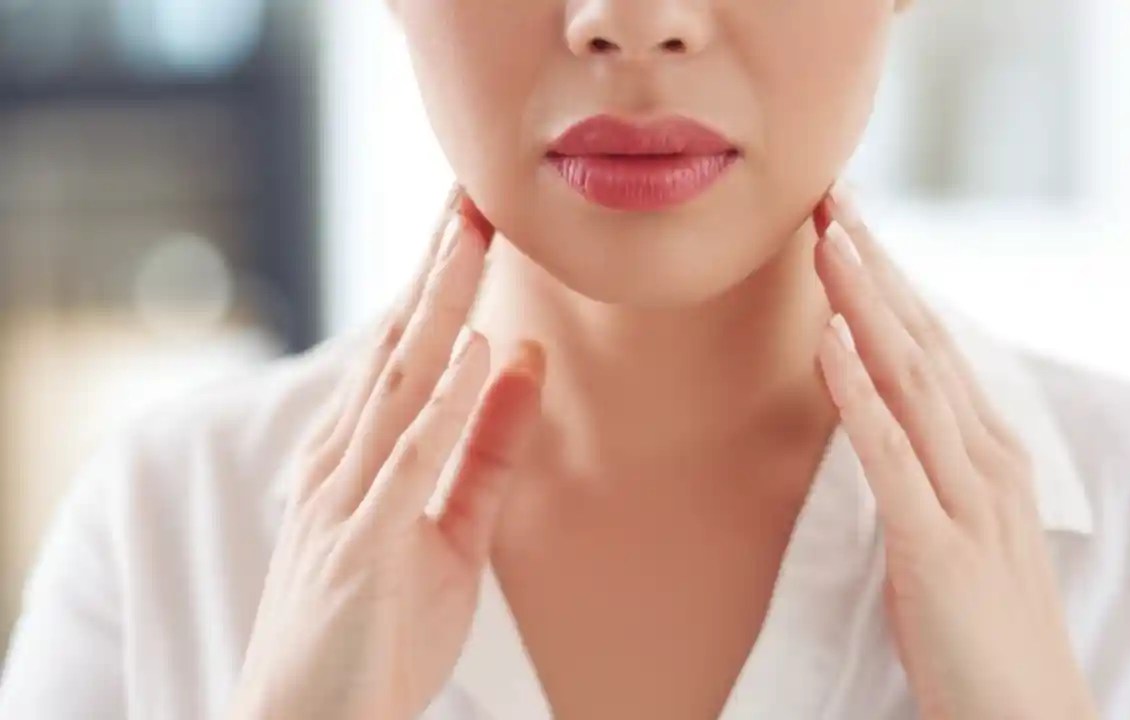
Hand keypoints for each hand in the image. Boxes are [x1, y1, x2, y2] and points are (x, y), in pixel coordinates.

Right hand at [231, 186, 545, 719]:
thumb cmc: (373, 633)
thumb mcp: (450, 530)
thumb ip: (487, 446)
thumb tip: (521, 360)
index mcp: (359, 456)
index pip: (403, 350)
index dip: (438, 282)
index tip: (472, 220)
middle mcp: (344, 463)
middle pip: (396, 346)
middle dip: (435, 268)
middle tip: (470, 192)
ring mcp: (347, 499)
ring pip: (397, 382)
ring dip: (436, 305)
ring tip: (469, 234)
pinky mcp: (364, 545)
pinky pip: (409, 460)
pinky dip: (441, 401)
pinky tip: (471, 350)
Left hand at [812, 190, 1096, 719]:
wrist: (1028, 715)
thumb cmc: (981, 625)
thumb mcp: (954, 522)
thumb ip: (925, 464)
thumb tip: (876, 409)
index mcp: (986, 450)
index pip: (932, 345)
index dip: (890, 280)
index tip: (850, 222)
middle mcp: (984, 457)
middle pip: (922, 341)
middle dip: (876, 266)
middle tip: (833, 196)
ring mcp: (966, 498)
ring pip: (910, 378)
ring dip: (866, 303)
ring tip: (829, 239)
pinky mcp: (937, 545)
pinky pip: (891, 455)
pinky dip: (859, 391)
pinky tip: (831, 341)